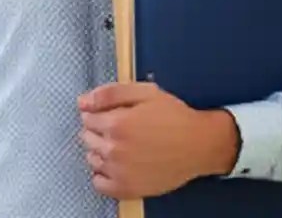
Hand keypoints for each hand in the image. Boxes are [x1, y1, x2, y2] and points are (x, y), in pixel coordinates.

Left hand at [77, 82, 238, 199]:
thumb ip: (110, 94)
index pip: (87, 118)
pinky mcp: (127, 189)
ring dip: (100, 151)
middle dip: (99, 130)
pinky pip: (99, 183)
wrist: (199, 145)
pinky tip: (117, 165)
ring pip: (92, 159)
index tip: (114, 114)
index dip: (98, 113)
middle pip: (87, 138)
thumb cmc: (174, 116)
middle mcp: (114, 149)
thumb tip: (81, 102)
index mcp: (116, 124)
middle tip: (121, 129)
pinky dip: (103, 174)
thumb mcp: (145, 93)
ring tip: (123, 146)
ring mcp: (119, 172)